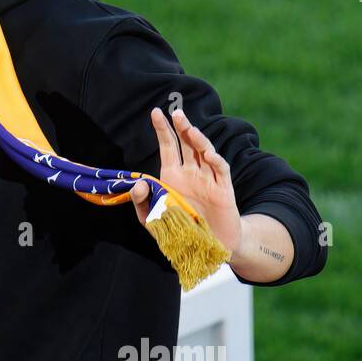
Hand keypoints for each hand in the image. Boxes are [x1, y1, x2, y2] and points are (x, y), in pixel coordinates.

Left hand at [129, 107, 242, 254]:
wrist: (207, 248)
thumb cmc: (179, 231)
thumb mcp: (152, 219)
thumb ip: (141, 201)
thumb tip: (138, 183)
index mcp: (172, 176)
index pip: (168, 147)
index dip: (162, 130)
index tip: (155, 112)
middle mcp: (190, 173)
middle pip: (187, 144)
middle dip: (182, 127)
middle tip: (176, 112)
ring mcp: (208, 179)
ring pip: (204, 152)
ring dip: (198, 140)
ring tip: (190, 129)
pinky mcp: (223, 190)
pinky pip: (220, 170)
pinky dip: (215, 160)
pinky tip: (208, 154)